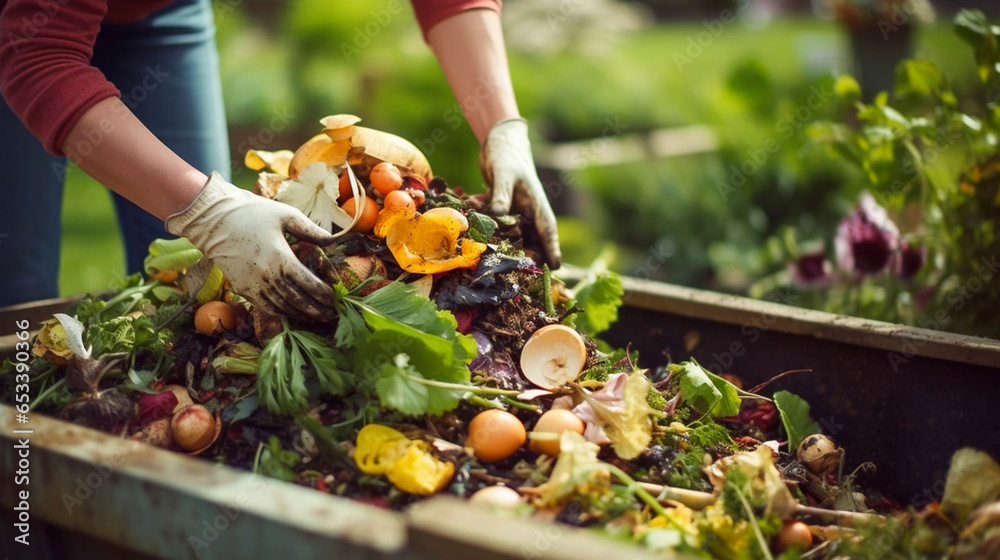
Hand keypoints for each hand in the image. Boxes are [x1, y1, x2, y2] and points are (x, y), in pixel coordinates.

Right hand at [166, 172, 336, 321]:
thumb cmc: (251, 212)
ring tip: (314, 317)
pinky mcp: (242, 288)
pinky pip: (264, 307)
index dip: (323, 294)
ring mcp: (253, 285)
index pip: (308, 284)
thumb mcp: (285, 215)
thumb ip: (310, 230)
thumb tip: (332, 241)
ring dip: (299, 314)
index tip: (334, 298)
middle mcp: (268, 277)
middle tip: (330, 315)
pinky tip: (290, 312)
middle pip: (297, 301)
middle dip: (316, 310)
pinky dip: (280, 312)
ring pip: (282, 308)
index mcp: (281, 259)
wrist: (213, 220)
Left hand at [480, 118, 561, 268]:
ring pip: (512, 239)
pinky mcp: (501, 213)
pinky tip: (474, 225)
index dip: (552, 250)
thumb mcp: (503, 174)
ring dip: (501, 246)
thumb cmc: (507, 155)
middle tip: (515, 272)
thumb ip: (501, 195)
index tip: (556, 267)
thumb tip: (499, 215)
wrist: (498, 142)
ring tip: (491, 258)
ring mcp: (515, 214)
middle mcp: (528, 213)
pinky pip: (496, 229)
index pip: (548, 232)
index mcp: (536, 205)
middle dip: (523, 257)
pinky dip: (487, 231)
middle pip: (531, 242)